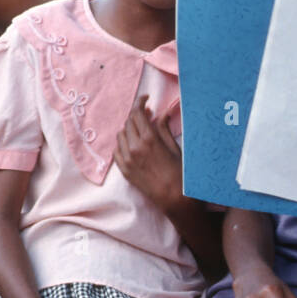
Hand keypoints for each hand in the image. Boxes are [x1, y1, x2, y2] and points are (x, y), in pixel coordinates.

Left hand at [114, 94, 181, 208]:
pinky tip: (132, 146)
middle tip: (146, 116)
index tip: (145, 99)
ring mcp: (127, 160)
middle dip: (137, 116)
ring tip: (140, 132)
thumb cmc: (179, 173)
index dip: (140, 102)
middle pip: (129, 122)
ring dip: (129, 129)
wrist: (174, 198)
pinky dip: (123, 144)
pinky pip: (117, 151)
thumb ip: (164, 129)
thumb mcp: (175, 148)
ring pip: (121, 135)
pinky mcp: (125, 170)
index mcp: (149, 139)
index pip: (137, 113)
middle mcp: (135, 147)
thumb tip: (162, 114)